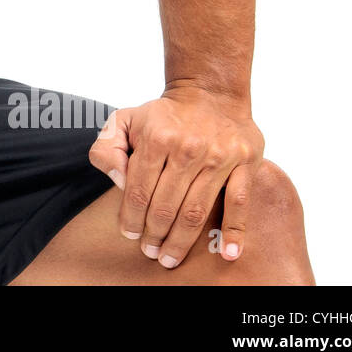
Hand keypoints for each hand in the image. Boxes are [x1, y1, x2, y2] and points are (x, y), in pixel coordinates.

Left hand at [88, 86, 263, 268]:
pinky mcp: (245, 163)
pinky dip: (235, 231)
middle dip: (155, 235)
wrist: (210, 93)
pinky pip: (239, 203)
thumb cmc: (164, 115)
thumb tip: (119, 181)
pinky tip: (227, 253)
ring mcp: (218, 157)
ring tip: (170, 258)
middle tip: (151, 252)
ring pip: (196, 210)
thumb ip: (106, 149)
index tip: (129, 235)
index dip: (131, 218)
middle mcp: (187, 149)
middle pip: (166, 206)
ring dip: (182, 241)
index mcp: (155, 138)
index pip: (138, 190)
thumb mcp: (123, 120)